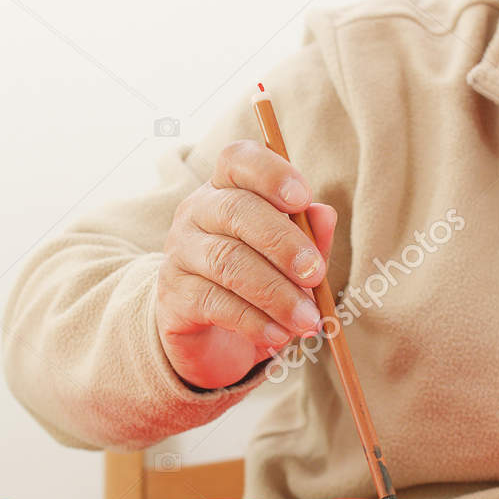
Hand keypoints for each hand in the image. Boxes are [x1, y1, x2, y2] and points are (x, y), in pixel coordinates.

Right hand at [156, 140, 336, 389]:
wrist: (210, 337)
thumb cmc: (257, 285)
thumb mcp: (290, 262)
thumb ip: (310, 238)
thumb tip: (324, 214)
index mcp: (227, 189)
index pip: (238, 161)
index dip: (270, 173)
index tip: (303, 199)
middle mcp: (197, 212)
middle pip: (236, 211)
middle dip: (283, 243)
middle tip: (316, 275)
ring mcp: (180, 253)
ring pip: (228, 262)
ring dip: (276, 293)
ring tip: (307, 319)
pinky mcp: (173, 296)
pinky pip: (215, 302)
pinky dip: (254, 321)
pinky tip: (279, 336)